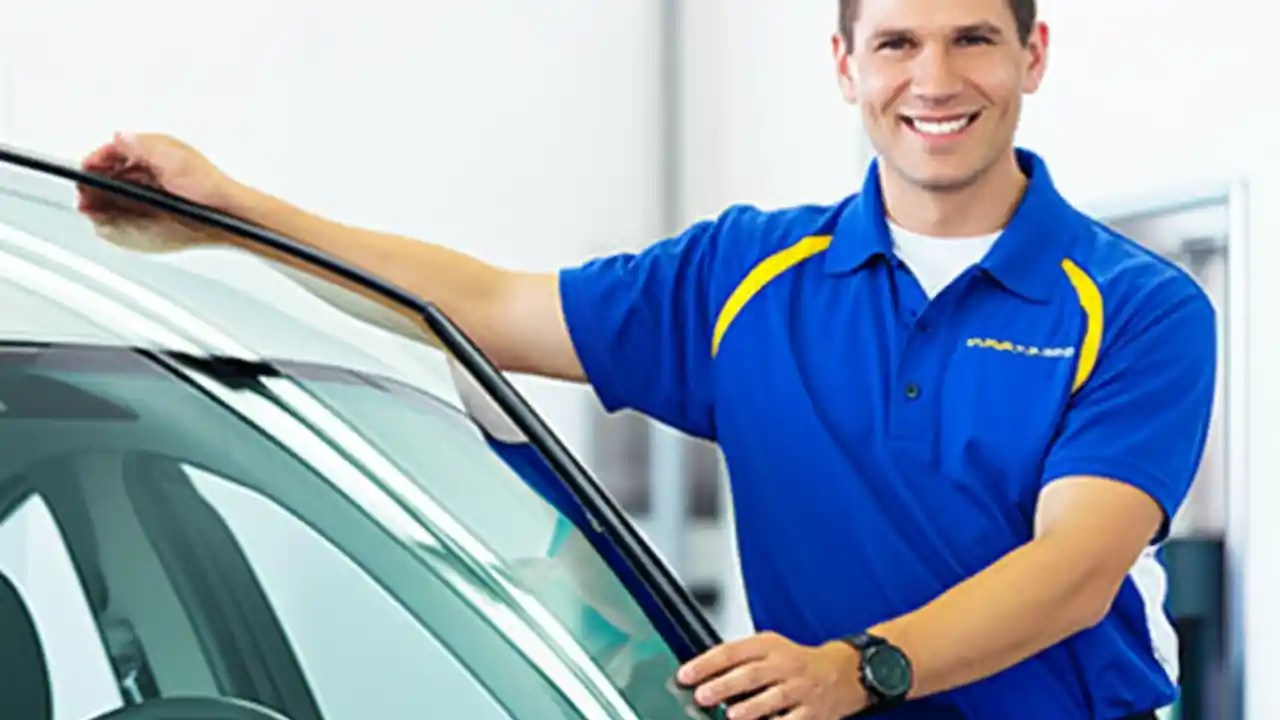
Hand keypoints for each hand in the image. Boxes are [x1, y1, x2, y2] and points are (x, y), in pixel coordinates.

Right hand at [78, 132, 244, 216]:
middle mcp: (157, 162)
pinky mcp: (162, 197)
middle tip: (84, 194)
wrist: (229, 212)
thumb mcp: (172, 161)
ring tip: (92, 205)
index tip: (84, 171)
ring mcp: (159, 180)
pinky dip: (119, 202)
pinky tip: (112, 211)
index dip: (98, 159)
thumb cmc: (209, 187)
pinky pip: (133, 197)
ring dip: (105, 193)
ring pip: (122, 183)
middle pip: (116, 167)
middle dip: (97, 179)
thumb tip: (121, 136)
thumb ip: (144, 147)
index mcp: (158, 148)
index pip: (118, 147)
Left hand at [677, 631, 867, 719]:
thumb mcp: (770, 649)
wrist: (844, 672)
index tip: (685, 675)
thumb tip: (702, 675)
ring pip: (773, 698)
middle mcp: (784, 665)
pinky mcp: (812, 712)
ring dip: (751, 708)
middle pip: (752, 674)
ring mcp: (800, 689)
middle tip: (703, 695)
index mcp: (769, 646)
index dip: (706, 662)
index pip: (732, 650)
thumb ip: (740, 659)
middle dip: (725, 685)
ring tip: (732, 715)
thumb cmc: (797, 662)